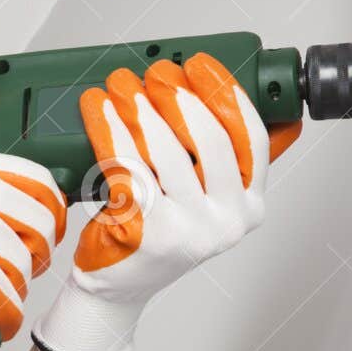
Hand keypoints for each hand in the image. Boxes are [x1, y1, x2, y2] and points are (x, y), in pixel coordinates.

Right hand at [0, 143, 66, 350]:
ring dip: (13, 292)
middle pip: (41, 222)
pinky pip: (3, 293)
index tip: (45, 238)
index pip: (38, 179)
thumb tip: (20, 223)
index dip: (51, 215)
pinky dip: (3, 317)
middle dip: (34, 258)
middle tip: (16, 276)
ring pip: (22, 262)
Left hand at [30, 52, 301, 350]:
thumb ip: (220, 158)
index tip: (201, 64)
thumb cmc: (155, 232)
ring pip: (167, 151)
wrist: (116, 286)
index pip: (251, 138)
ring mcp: (190, 230)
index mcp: (249, 205)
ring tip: (121, 84)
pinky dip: (112, 131)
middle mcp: (227, 221)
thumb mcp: (199, 197)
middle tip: (155, 72)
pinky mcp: (149, 231)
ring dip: (140, 107)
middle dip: (179, 95)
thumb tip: (235, 97)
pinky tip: (100, 110)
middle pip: (210, 140)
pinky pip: (129, 166)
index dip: (227, 94)